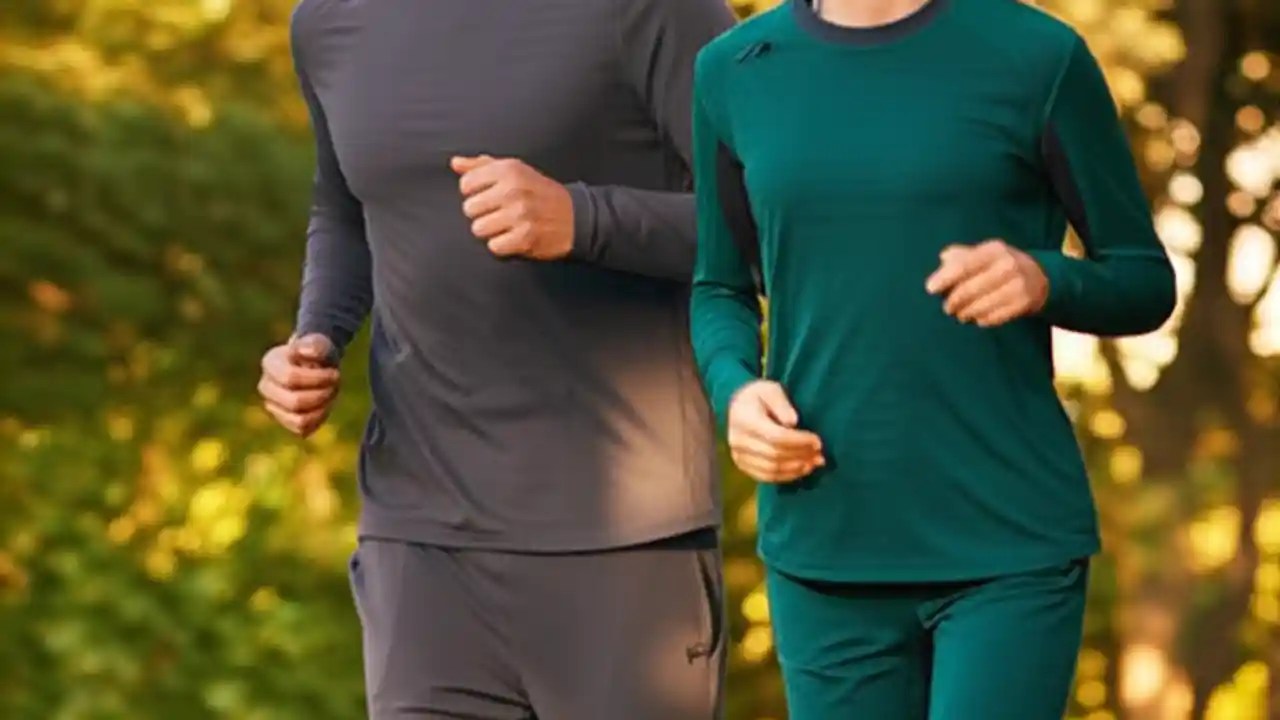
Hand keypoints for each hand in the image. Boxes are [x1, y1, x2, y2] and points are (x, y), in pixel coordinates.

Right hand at [258, 333, 340, 436]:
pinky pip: (302, 429)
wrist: (316, 364)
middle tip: (336, 384)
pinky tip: (325, 405)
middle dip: (323, 394)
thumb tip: (306, 351)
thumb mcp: (320, 343)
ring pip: (298, 420)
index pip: (290, 378)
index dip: (319, 378)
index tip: (336, 372)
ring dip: (322, 408)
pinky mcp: (284, 420)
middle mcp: (266, 386)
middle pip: (295, 402)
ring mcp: (273, 405)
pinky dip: (319, 418)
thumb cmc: (317, 353)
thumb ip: (315, 345)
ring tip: (330, 394)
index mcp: (270, 362)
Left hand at [452, 155, 574, 259]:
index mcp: (508, 170)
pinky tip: (513, 238)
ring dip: (491, 231)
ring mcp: (519, 215)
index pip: (466, 184)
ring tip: (506, 226)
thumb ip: (482, 166)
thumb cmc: (539, 192)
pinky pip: (494, 247)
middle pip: (470, 209)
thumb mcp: (514, 170)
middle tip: (500, 213)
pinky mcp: (525, 238)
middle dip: (482, 213)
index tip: (490, 196)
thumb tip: (455, 163)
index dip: (475, 193)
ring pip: (478, 229)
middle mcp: (513, 190)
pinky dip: (502, 246)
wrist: (575, 216)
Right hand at [727, 381, 824, 483]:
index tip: (817, 441)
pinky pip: (766, 476)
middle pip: (775, 455)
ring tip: (814, 463)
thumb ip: (782, 404)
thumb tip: (793, 423)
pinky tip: (801, 469)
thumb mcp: (771, 389)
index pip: (776, 437)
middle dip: (801, 455)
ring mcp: (738, 455)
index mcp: (745, 419)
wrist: (738, 407)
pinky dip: (786, 476)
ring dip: (796, 468)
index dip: (799, 441)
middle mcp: (738, 440)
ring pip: (771, 469)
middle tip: (820, 454)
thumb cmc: (758, 396)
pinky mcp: (742, 465)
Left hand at [925, 239, 1048, 326]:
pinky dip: (982, 319)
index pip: (964, 265)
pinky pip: (994, 317)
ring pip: (981, 306)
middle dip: (953, 301)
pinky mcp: (1024, 304)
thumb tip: (943, 258)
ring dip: (966, 313)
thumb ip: (961, 256)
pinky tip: (978, 317)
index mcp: (994, 250)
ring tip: (961, 314)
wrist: (1038, 277)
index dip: (945, 278)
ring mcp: (1018, 285)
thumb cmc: (998, 265)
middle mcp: (1008, 265)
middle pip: (970, 289)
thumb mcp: (983, 254)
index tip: (930, 289)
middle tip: (947, 308)